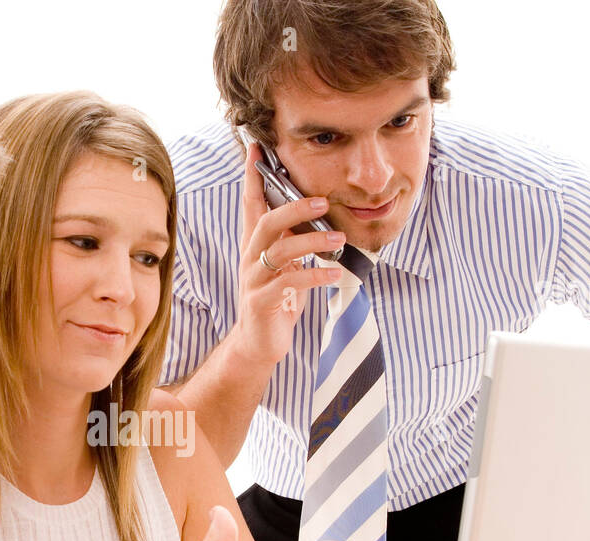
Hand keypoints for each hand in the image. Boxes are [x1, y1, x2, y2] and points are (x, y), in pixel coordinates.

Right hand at [230, 140, 345, 368]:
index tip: (256, 148)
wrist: (258, 343)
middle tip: (324, 200)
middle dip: (295, 207)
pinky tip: (335, 273)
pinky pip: (289, 284)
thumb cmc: (276, 299)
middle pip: (266, 221)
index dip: (252, 176)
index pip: (251, 203)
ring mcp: (253, 280)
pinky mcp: (261, 303)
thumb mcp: (285, 264)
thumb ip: (292, 239)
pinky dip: (315, 276)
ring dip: (313, 242)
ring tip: (339, 238)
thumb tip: (315, 210)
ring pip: (280, 251)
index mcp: (254, 244)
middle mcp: (250, 257)